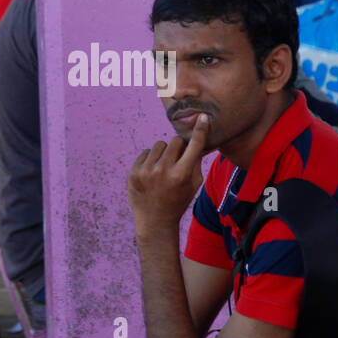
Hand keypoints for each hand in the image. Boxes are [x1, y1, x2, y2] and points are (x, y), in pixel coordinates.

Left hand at [127, 112, 208, 235]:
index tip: (203, 118)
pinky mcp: (134, 172)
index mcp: (182, 174)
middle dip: (178, 147)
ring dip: (164, 153)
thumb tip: (199, 138)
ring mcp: (147, 171)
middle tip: (178, 160)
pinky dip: (150, 160)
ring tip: (163, 169)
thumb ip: (196, 161)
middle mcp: (163, 171)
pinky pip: (146, 152)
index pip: (194, 145)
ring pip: (159, 145)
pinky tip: (152, 174)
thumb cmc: (178, 200)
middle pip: (175, 141)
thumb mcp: (194, 184)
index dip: (200, 130)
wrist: (154, 220)